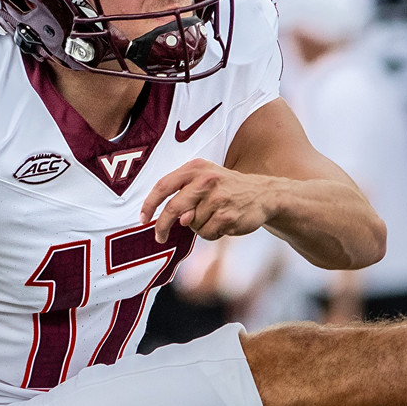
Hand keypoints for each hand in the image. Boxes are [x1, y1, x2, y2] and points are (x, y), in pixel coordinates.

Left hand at [139, 160, 278, 242]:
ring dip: (198, 227)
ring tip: (214, 217)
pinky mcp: (228, 215)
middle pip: (173, 208)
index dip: (150, 203)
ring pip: (192, 224)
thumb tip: (179, 220)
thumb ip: (184, 196)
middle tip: (159, 237)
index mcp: (196, 168)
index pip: (164, 185)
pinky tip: (223, 223)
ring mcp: (218, 198)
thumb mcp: (204, 181)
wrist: (263, 194)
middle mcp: (206, 180)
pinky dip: (211, 233)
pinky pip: (206, 234)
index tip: (142, 218)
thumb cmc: (227, 188)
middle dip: (162, 226)